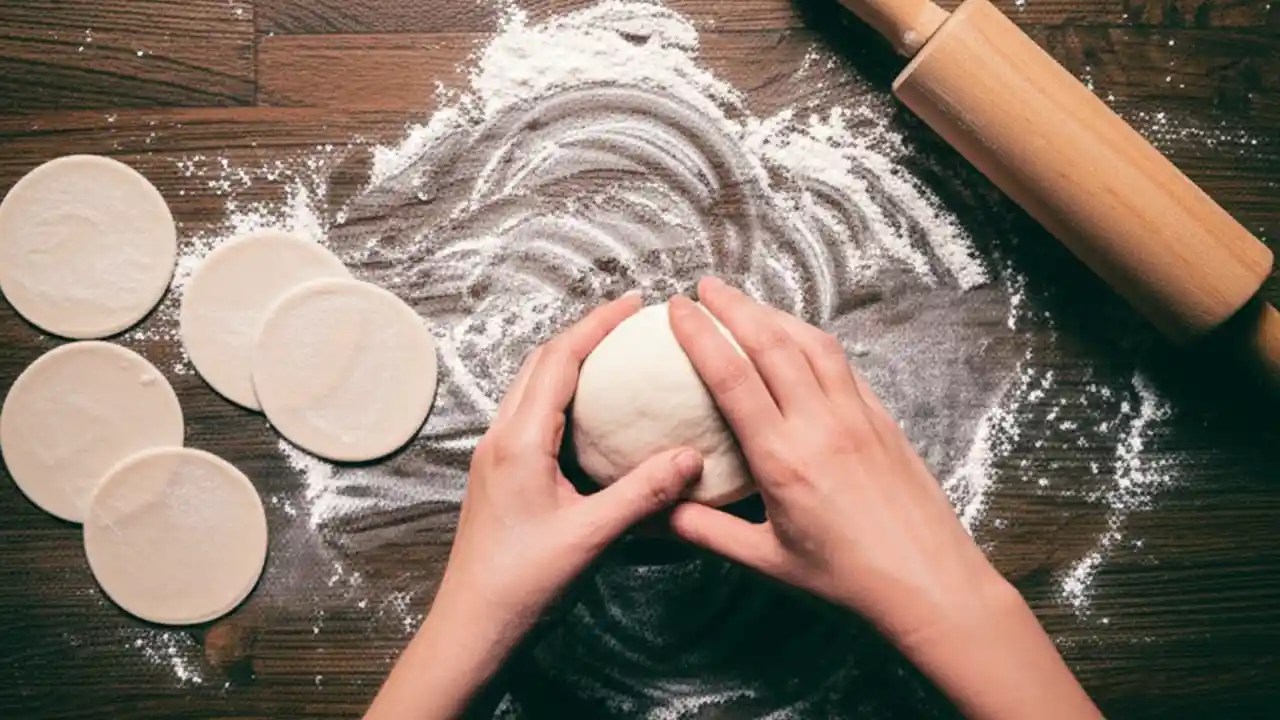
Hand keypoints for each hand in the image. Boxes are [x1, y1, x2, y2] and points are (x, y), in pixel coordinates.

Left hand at [441, 293, 702, 623]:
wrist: (472, 627)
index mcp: (519, 442)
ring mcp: (494, 456)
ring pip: (530, 387)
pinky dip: (560, 395)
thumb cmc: (522, 585)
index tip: (631, 304)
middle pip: (540, 363)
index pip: (559, 360)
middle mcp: (500, 438)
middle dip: (583, 333)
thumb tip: (692, 457)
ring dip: (568, 361)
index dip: (596, 325)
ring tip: (611, 355)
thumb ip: (643, 494)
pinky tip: (590, 414)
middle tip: (626, 320)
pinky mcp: (498, 475)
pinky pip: (529, 415)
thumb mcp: (592, 536)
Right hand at [666, 278, 1098, 719]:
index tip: (678, 310)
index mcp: (783, 459)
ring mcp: (857, 416)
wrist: (931, 584)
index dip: (701, 335)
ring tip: (747, 303)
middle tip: (706, 286)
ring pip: (812, 343)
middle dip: (734, 306)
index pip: (732, 378)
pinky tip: (799, 339)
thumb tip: (660, 512)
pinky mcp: (882, 419)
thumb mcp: (767, 561)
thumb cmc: (849, 580)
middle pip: (772, 343)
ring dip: (775, 314)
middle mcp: (820, 425)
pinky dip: (812, 339)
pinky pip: (842, 364)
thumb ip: (708, 531)